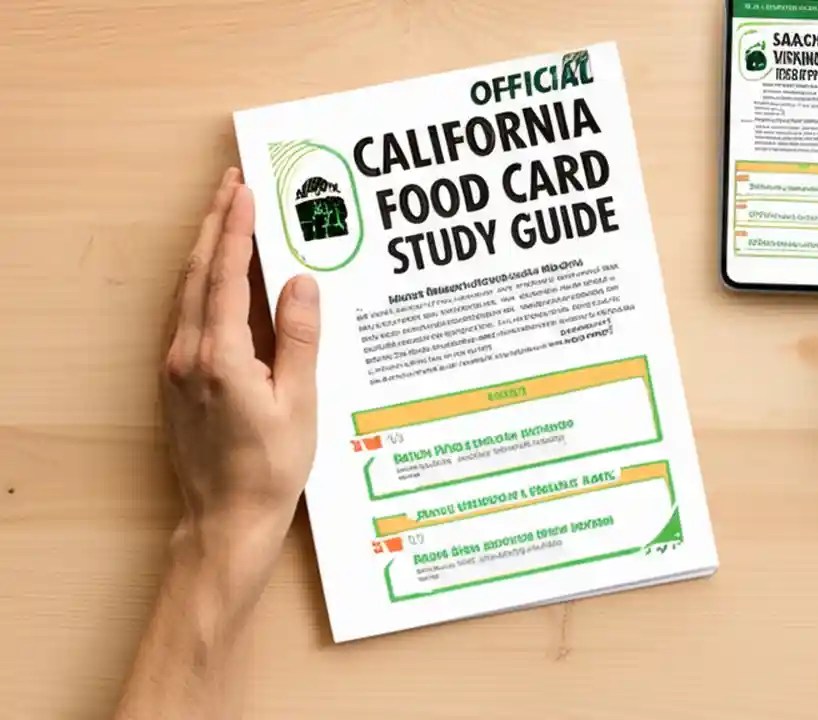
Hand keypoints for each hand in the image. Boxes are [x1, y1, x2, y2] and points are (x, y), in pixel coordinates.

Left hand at [161, 168, 320, 554]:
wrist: (225, 520)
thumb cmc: (269, 469)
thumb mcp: (300, 403)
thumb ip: (298, 339)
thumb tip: (300, 283)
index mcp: (220, 356)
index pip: (228, 275)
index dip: (237, 229)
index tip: (246, 191)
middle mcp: (187, 355)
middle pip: (198, 273)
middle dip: (214, 224)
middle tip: (231, 185)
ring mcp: (175, 368)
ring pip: (186, 292)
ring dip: (204, 250)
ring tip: (223, 217)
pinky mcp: (174, 381)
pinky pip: (184, 315)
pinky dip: (200, 283)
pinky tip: (215, 276)